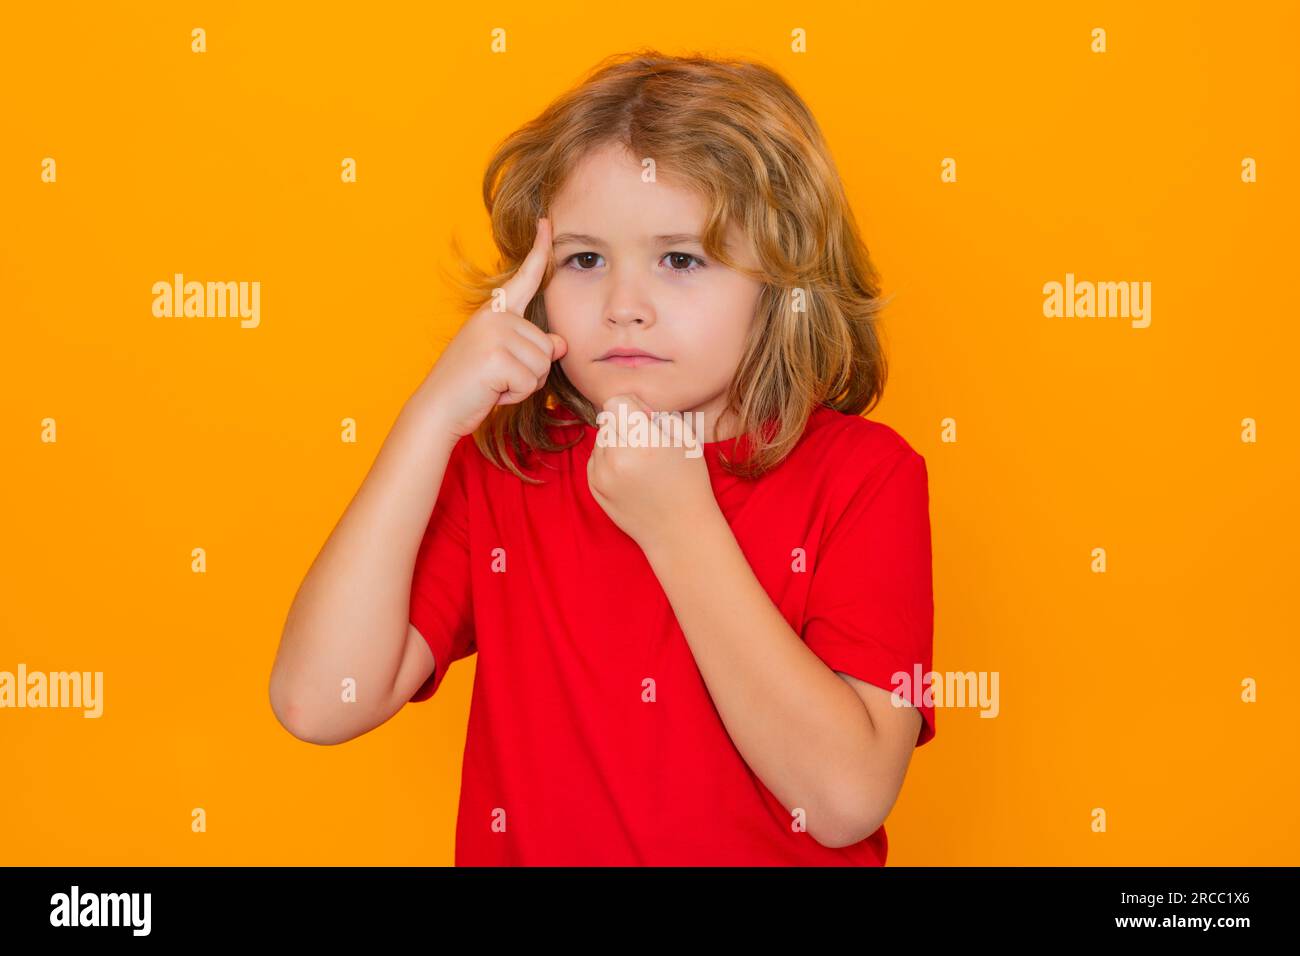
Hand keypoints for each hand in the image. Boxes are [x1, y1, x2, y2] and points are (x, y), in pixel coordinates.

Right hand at [415, 217, 566, 440]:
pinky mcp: (496, 357)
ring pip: (543, 364)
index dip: (539, 252)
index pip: (524, 279)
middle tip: (497, 376)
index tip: (547, 222)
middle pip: (547, 345)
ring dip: (524, 384)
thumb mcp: (505, 360)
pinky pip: (532, 382)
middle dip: (530, 371)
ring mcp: (495, 334)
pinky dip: (516, 395)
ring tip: (494, 383)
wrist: (439, 409)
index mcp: (496, 311)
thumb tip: (559, 344)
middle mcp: (496, 316)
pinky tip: (492, 391)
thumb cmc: (472, 386)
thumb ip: (531, 347)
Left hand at [586, 393, 719, 552]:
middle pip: (608, 419)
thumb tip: (632, 406)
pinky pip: (596, 457)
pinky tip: (630, 474)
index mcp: (644, 444)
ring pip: (601, 437)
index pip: (617, 403)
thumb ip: (657, 415)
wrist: (678, 531)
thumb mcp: (685, 440)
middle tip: (645, 443)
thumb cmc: (689, 483)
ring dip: (617, 442)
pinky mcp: (593, 486)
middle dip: (625, 425)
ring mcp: (601, 475)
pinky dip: (609, 459)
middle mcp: (617, 459)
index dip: (633, 407)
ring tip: (639, 462)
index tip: (647, 421)